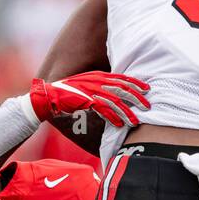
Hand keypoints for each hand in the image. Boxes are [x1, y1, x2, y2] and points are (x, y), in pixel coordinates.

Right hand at [29, 72, 149, 127]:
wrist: (50, 95)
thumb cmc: (69, 92)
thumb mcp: (87, 85)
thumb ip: (101, 87)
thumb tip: (115, 95)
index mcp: (99, 75)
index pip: (122, 77)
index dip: (136, 83)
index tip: (147, 89)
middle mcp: (97, 81)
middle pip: (122, 88)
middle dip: (137, 97)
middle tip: (148, 106)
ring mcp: (92, 90)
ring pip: (115, 101)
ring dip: (127, 112)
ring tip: (135, 121)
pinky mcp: (86, 100)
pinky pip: (104, 109)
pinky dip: (113, 117)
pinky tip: (119, 124)